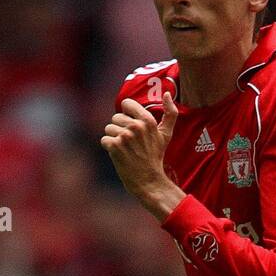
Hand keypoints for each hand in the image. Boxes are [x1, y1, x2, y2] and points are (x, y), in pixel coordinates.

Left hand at [101, 94, 184, 219]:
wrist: (149, 181)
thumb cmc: (156, 157)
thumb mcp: (166, 135)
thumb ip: (170, 113)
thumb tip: (167, 93)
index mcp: (147, 120)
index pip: (126, 104)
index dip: (127, 115)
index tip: (132, 127)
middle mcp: (136, 126)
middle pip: (116, 117)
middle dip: (120, 129)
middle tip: (131, 144)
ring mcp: (124, 136)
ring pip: (108, 128)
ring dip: (114, 139)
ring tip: (125, 149)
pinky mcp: (115, 146)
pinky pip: (104, 140)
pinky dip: (109, 148)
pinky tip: (119, 155)